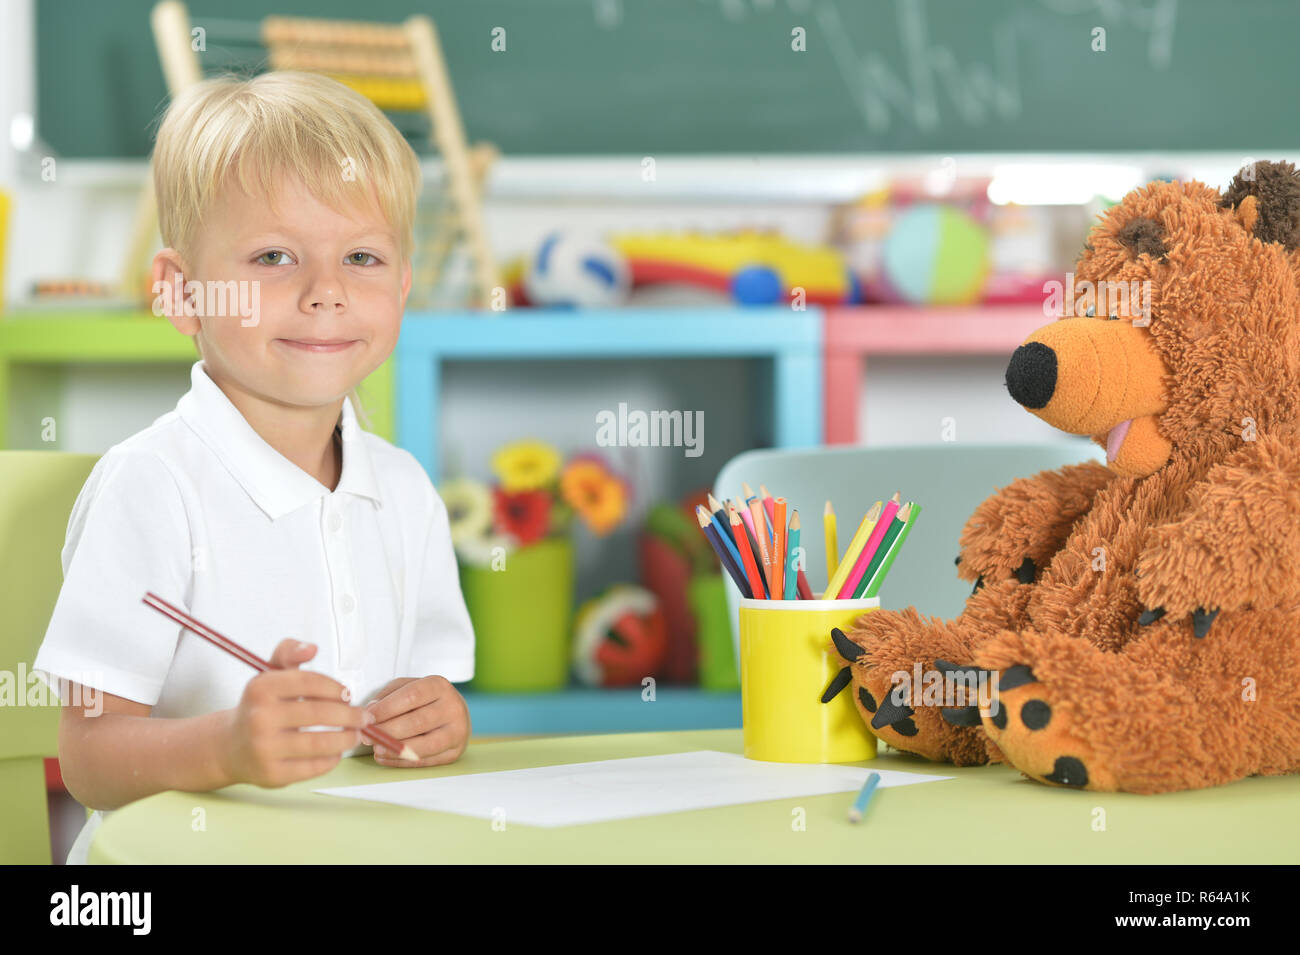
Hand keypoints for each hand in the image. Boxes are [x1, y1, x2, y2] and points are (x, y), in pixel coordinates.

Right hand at [220, 639, 372, 786]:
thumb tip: (312, 648)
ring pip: (320, 743)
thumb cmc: (259, 707)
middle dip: (350, 716)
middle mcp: (259, 718)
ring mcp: (264, 748)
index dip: (335, 688)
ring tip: (355, 735)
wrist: (230, 747)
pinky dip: (332, 759)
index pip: (310, 682)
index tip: (348, 694)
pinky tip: (335, 752)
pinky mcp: (272, 774)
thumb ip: (289, 653)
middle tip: (363, 718)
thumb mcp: (268, 675)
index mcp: (260, 688)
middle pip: (319, 714)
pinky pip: (313, 767)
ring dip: (347, 739)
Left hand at [365, 675, 469, 767]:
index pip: (411, 696)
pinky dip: (402, 761)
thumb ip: (388, 696)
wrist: (454, 712)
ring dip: (396, 749)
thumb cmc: (425, 699)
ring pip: (425, 745)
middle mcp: (453, 707)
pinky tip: (386, 756)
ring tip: (376, 748)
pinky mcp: (455, 752)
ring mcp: (457, 731)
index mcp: (439, 686)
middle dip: (388, 731)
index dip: (387, 708)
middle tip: (367, 736)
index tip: (367, 718)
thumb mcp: (408, 687)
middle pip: (417, 722)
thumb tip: (370, 713)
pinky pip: (426, 761)